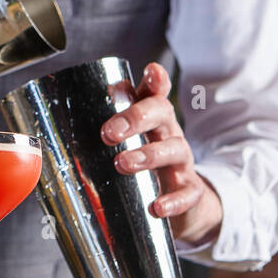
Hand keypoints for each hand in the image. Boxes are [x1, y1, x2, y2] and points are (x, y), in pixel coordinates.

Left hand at [99, 62, 222, 245]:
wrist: (184, 203)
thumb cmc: (149, 166)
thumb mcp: (133, 144)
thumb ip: (112, 128)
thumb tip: (87, 110)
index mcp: (154, 121)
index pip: (155, 94)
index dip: (156, 81)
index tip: (152, 70)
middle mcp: (170, 135)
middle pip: (163, 114)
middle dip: (136, 118)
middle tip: (109, 132)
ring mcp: (182, 163)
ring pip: (174, 150)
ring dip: (148, 155)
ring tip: (122, 163)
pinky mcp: (191, 191)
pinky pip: (187, 193)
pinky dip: (173, 200)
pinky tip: (157, 207)